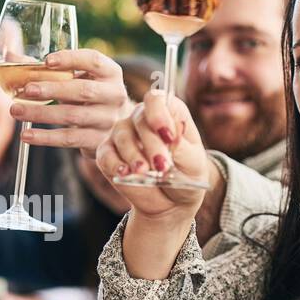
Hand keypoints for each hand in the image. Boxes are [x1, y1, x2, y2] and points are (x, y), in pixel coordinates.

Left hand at [12, 49, 132, 158]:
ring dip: (41, 113)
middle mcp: (114, 95)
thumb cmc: (88, 96)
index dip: (70, 59)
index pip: (93, 60)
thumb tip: (10, 58)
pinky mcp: (98, 141)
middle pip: (83, 90)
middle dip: (52, 89)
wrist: (114, 129)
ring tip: (16, 110)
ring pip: (72, 116)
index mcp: (110, 72)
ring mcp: (108, 120)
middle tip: (26, 90)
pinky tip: (26, 134)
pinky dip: (45, 137)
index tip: (46, 61)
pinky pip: (69, 139)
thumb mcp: (77, 79)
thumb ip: (48, 69)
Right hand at [95, 89, 210, 220]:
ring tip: (145, 173)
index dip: (160, 114)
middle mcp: (142, 118)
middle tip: (162, 166)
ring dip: (134, 156)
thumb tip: (172, 137)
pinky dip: (115, 165)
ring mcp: (123, 134)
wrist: (172, 200)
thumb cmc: (185, 174)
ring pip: (123, 137)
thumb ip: (183, 148)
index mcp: (167, 112)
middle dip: (152, 144)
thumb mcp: (193, 163)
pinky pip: (106, 155)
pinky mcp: (108, 154)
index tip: (168, 136)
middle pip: (140, 120)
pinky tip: (125, 173)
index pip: (156, 100)